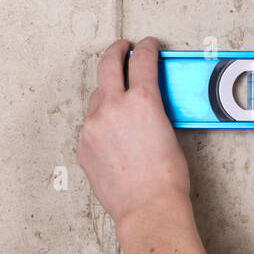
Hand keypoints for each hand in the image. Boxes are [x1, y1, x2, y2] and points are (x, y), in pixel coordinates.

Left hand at [77, 37, 190, 230]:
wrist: (148, 208)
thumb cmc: (167, 178)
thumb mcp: (170, 133)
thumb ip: (153, 111)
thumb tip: (147, 104)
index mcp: (141, 100)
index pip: (142, 60)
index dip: (147, 48)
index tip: (147, 45)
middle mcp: (112, 107)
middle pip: (108, 65)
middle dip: (116, 51)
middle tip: (122, 47)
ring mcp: (93, 126)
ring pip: (97, 98)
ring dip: (108, 94)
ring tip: (119, 101)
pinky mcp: (83, 145)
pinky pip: (91, 125)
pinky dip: (102, 124)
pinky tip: (114, 137)